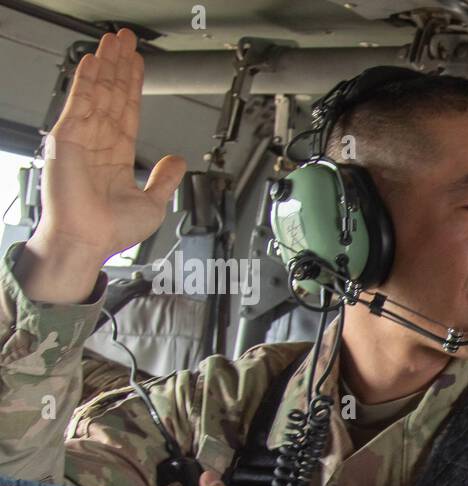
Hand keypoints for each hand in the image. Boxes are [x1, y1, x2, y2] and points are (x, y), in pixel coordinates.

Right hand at [18, 29, 185, 303]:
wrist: (88, 241)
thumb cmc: (111, 230)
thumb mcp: (152, 202)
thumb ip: (165, 178)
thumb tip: (178, 160)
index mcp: (116, 155)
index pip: (127, 111)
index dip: (133, 86)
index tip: (138, 65)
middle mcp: (97, 142)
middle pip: (112, 95)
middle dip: (120, 66)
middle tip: (126, 39)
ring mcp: (81, 138)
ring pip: (97, 93)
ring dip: (106, 66)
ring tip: (113, 42)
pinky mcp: (67, 139)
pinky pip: (78, 104)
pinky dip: (86, 82)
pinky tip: (93, 63)